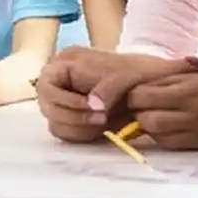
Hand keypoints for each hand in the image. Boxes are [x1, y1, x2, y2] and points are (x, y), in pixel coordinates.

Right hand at [36, 47, 182, 141]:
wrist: (150, 83)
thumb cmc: (135, 73)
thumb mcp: (125, 77)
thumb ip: (108, 90)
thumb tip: (94, 107)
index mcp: (66, 63)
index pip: (47, 85)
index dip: (67, 101)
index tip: (95, 109)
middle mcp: (58, 80)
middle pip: (47, 106)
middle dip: (74, 117)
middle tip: (102, 120)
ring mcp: (62, 98)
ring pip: (54, 122)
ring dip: (78, 127)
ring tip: (104, 124)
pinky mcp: (70, 115)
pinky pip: (64, 131)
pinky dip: (80, 133)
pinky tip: (100, 128)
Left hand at [127, 74, 197, 149]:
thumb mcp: (194, 75)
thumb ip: (167, 79)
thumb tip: (141, 84)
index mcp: (184, 89)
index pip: (142, 94)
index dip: (134, 94)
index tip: (137, 91)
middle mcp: (185, 111)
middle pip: (144, 117)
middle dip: (136, 111)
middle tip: (141, 106)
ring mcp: (190, 130)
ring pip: (153, 132)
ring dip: (146, 125)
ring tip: (152, 116)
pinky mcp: (195, 144)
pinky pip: (167, 143)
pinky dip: (159, 136)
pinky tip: (164, 128)